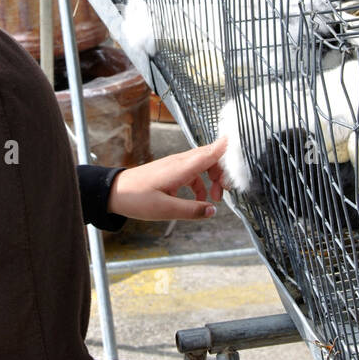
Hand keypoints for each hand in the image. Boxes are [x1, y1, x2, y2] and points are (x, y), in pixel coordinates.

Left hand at [107, 138, 226, 220]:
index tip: (244, 148)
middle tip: (226, 192)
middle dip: (223, 172)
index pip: (211, 152)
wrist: (114, 192)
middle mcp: (180, 161)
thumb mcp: (165, 210)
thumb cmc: (136, 199)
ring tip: (215, 199)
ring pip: (203, 164)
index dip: (229, 149)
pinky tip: (199, 199)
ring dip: (213, 179)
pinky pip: (193, 172)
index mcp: (181, 167)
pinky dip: (201, 183)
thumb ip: (191, 211)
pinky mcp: (171, 171)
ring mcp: (176, 165)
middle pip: (211, 157)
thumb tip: (213, 211)